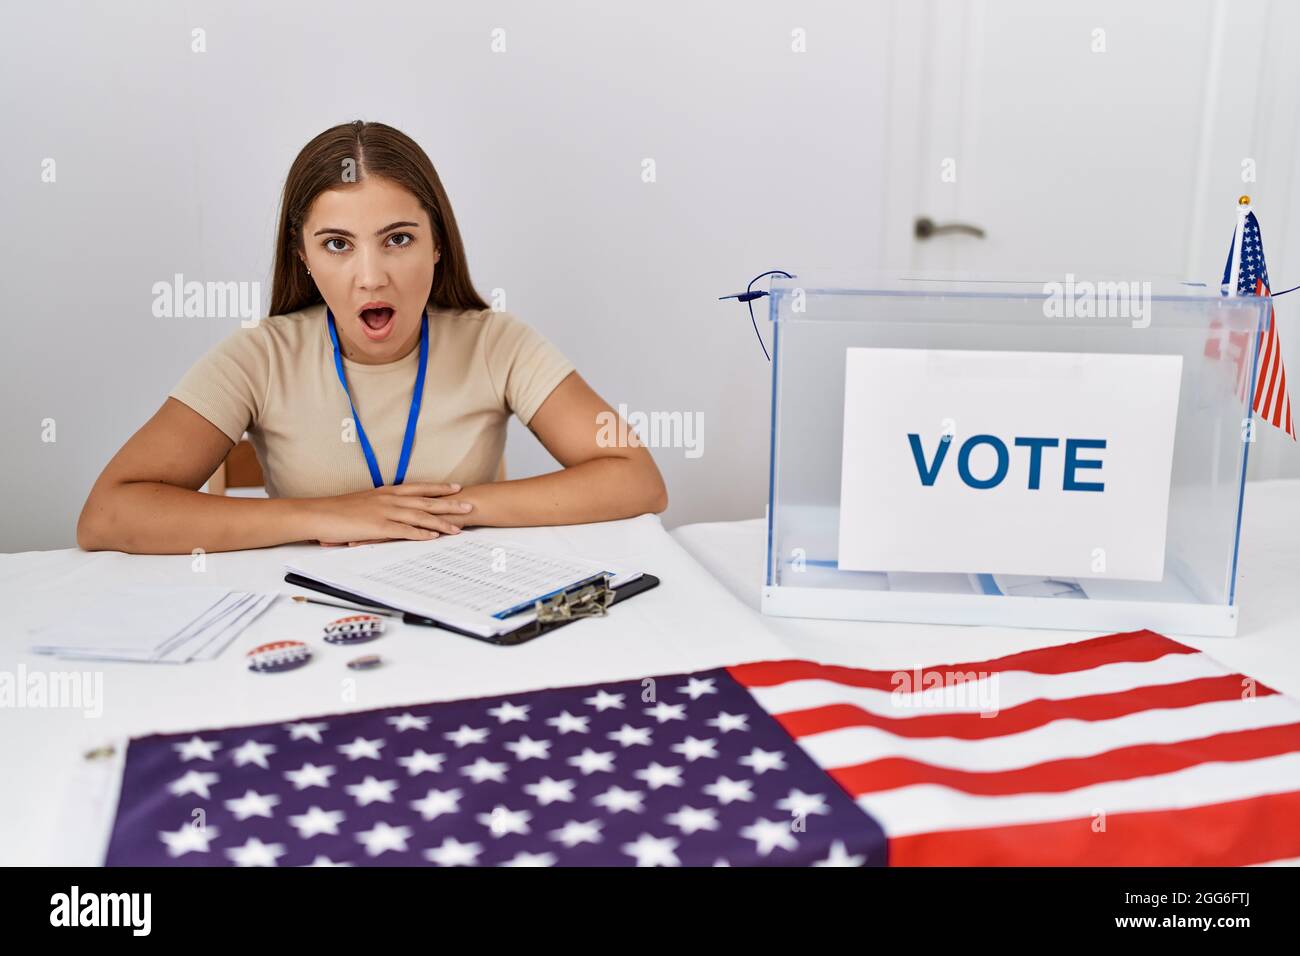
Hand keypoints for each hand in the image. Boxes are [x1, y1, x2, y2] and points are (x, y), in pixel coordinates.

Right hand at [304, 482, 473, 545]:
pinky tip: (434, 537)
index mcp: (386, 492)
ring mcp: (384, 512)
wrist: (318, 513)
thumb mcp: (362, 502)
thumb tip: (391, 511)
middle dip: (449, 504)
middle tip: (469, 505)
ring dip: (441, 522)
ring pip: (419, 516)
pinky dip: (421, 533)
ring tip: (458, 527)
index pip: (419, 488)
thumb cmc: (337, 510)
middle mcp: (389, 499)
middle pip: (426, 501)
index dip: (439, 488)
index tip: (455, 488)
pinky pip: (404, 530)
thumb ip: (379, 505)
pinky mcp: (378, 526)